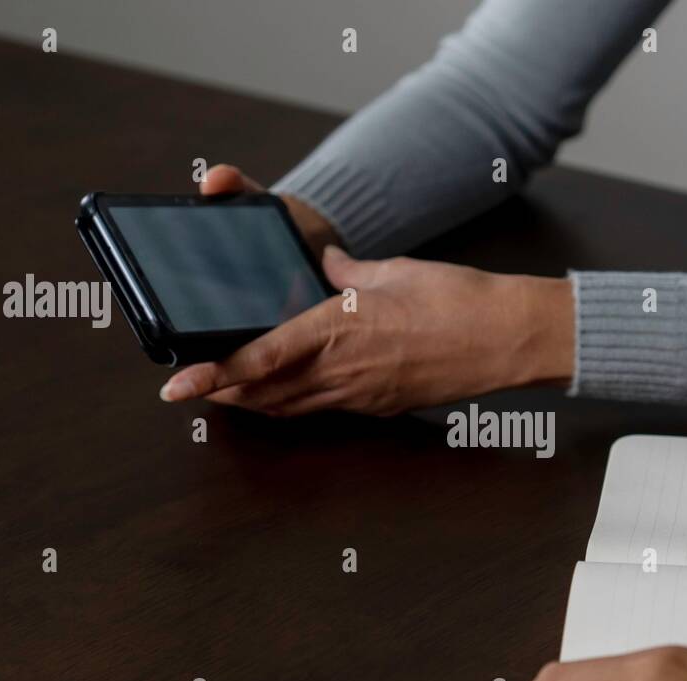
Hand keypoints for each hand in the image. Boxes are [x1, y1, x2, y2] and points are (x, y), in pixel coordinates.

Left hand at [160, 165, 573, 415]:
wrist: (509, 339)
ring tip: (227, 391)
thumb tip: (325, 265)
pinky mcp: (380, 406)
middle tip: (191, 388)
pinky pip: (322, 409)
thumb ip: (349, 272)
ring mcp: (363, 396)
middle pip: (264, 394)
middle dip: (222, 393)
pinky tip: (287, 390)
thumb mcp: (393, 271)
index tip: (178, 386)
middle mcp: (344, 372)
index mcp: (339, 330)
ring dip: (255, 402)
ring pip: (290, 408)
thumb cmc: (458, 300)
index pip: (260, 359)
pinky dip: (293, 403)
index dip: (214, 374)